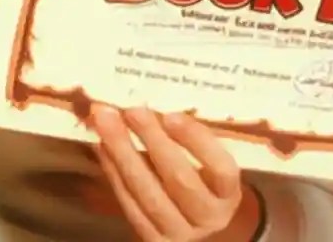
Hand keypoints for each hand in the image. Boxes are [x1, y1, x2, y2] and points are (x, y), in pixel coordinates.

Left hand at [89, 105, 260, 241]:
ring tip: (106, 123)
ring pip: (149, 194)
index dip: (197, 142)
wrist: (198, 221)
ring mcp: (180, 232)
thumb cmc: (203, 179)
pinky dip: (114, 172)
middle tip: (131, 110)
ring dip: (123, 154)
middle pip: (180, 180)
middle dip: (152, 141)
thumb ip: (189, 138)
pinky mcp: (153, 238)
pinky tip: (103, 146)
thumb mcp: (208, 161)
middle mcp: (209, 217)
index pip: (221, 169)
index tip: (171, 115)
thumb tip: (153, 105)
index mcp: (229, 194)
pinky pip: (129, 204)